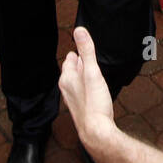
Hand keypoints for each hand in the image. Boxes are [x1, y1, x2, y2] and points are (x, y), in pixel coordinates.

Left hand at [59, 26, 117, 162]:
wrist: (96, 132)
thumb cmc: (94, 103)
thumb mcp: (91, 72)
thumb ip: (86, 51)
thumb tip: (79, 30)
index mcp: (67, 78)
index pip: (69, 59)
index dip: (77, 52)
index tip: (82, 47)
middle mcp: (67, 89)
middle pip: (72, 71)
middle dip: (80, 63)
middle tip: (88, 56)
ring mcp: (73, 100)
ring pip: (77, 83)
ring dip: (84, 76)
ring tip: (92, 71)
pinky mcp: (81, 109)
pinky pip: (83, 93)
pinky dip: (88, 88)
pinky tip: (95, 90)